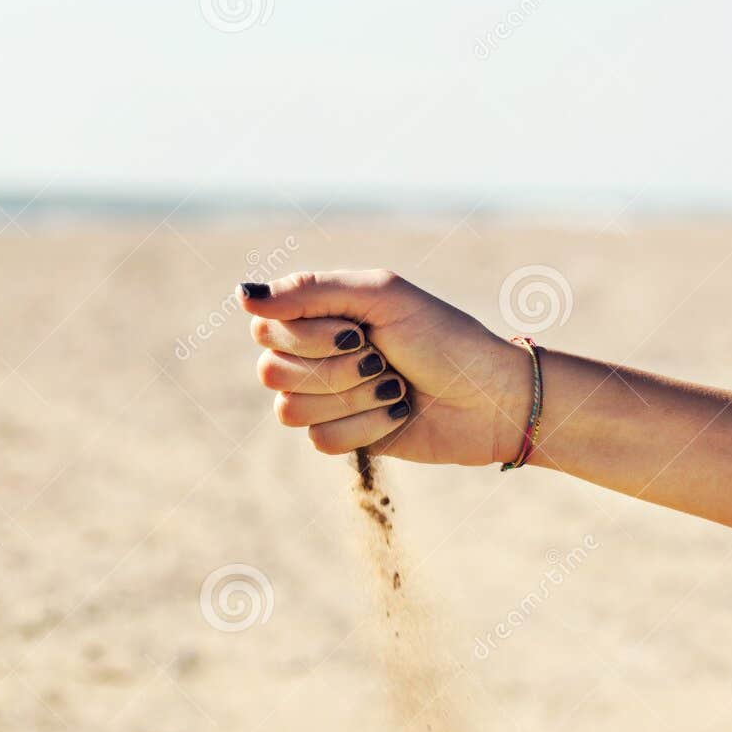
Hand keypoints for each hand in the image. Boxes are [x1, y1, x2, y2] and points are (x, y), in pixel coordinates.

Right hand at [239, 269, 533, 465]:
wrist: (490, 398)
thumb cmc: (444, 338)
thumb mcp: (382, 296)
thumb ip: (311, 290)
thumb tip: (241, 295)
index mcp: (322, 313)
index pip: (266, 327)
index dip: (305, 336)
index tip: (358, 330)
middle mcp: (317, 354)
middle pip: (271, 371)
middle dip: (333, 369)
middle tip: (381, 358)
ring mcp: (328, 398)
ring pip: (291, 410)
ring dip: (352, 398)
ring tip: (395, 386)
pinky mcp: (345, 437)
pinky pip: (320, 441)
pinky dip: (364, 427)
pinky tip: (397, 415)